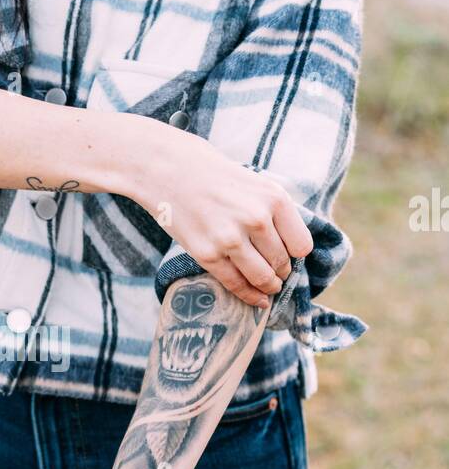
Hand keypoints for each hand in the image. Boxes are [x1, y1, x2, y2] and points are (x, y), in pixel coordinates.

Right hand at [130, 128, 313, 307]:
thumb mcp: (256, 184)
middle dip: (281, 273)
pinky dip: (249, 296)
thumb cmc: (214, 175)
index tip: (289, 257)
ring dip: (268, 287)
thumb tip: (292, 248)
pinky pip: (236, 284)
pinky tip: (256, 299)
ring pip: (262, 277)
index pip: (301, 245)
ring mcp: (230, 239)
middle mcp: (256, 219)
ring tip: (269, 288)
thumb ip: (275, 212)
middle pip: (282, 263)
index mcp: (274, 199)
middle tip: (277, 275)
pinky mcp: (207, 254)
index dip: (295, 255)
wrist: (168, 170)